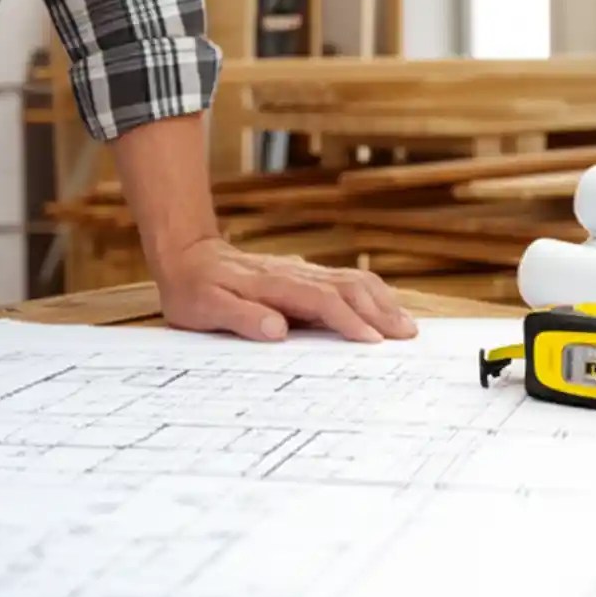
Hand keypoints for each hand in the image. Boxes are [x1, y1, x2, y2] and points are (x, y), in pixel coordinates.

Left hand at [155, 238, 418, 342]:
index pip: (322, 301)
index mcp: (274, 284)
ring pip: (352, 280)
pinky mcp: (305, 273)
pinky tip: (384, 308)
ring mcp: (302, 271)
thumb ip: (241, 317)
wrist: (188, 254)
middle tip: (407, 336)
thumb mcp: (204, 307)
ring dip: (382, 301)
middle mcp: (295, 273)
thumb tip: (279, 330)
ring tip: (406, 325)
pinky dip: (372, 294)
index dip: (349, 320)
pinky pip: (346, 280)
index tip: (372, 342)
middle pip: (348, 287)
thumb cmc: (193, 288)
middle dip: (380, 311)